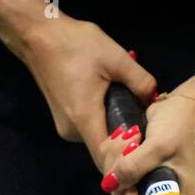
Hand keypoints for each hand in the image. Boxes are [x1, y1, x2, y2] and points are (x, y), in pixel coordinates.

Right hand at [2, 9, 155, 153]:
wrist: (38, 34)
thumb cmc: (75, 44)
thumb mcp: (116, 58)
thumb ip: (140, 81)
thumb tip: (155, 100)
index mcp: (84, 118)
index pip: (106, 160)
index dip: (127, 159)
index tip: (146, 146)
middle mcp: (72, 130)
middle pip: (103, 151)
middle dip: (126, 141)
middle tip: (147, 121)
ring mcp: (65, 125)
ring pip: (97, 138)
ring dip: (115, 128)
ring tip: (132, 106)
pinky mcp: (63, 117)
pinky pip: (89, 127)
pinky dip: (104, 120)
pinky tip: (114, 100)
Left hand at [97, 92, 194, 194]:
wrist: (188, 104)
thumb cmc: (181, 126)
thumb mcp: (158, 147)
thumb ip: (133, 168)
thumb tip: (110, 184)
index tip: (128, 184)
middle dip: (120, 179)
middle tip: (126, 150)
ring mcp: (153, 187)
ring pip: (120, 189)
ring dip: (115, 164)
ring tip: (128, 139)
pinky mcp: (143, 173)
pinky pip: (120, 175)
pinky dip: (115, 158)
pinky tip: (125, 139)